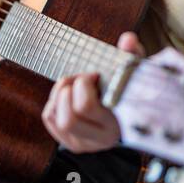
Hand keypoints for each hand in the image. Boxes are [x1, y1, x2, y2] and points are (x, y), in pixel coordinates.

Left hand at [42, 32, 144, 152]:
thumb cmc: (129, 88)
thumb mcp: (133, 71)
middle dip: (68, 91)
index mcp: (118, 124)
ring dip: (60, 94)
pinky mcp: (70, 142)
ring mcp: (83, 144)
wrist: (126, 112)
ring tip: (74, 84)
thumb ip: (132, 54)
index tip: (95, 74)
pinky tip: (70, 96)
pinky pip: (50, 118)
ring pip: (57, 119)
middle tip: (80, 78)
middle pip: (69, 120)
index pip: (86, 108)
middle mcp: (100, 140)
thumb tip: (127, 39)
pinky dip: (54, 102)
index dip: (84, 85)